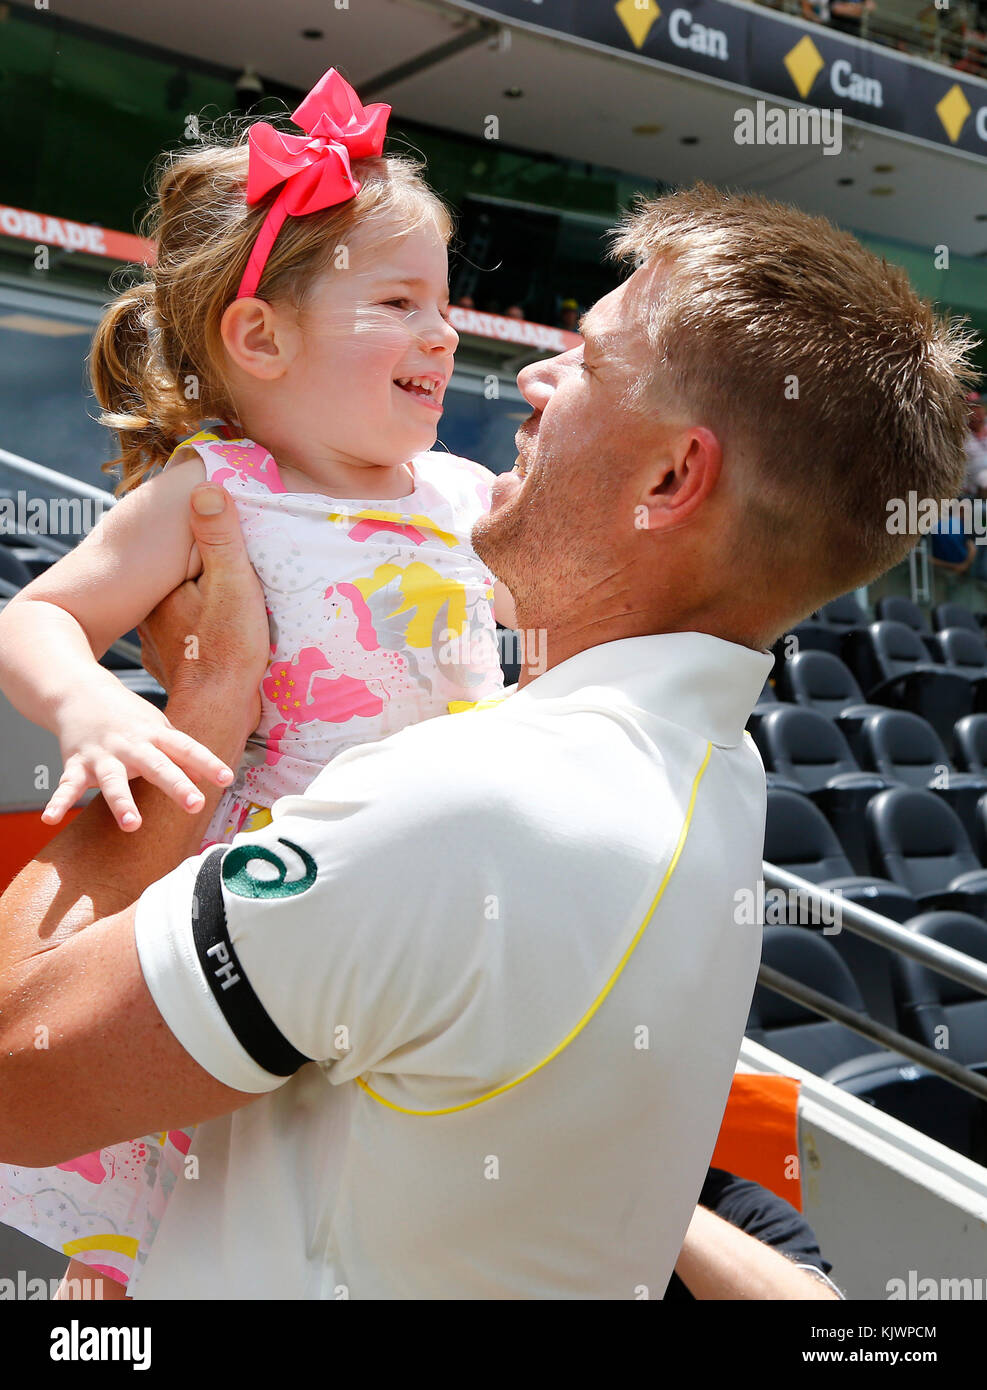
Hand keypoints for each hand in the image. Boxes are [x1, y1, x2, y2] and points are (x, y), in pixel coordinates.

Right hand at [42, 678, 234, 831]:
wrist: (78, 690)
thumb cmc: (125, 714)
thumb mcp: (158, 728)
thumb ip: (180, 754)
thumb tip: (206, 778)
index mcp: (155, 735)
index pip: (187, 748)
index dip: (208, 763)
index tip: (227, 779)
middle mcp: (131, 745)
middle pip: (157, 766)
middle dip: (176, 785)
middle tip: (195, 804)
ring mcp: (102, 755)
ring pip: (113, 781)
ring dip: (122, 802)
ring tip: (132, 824)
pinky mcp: (76, 763)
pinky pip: (67, 786)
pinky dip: (58, 802)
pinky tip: (51, 819)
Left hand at [138, 484, 268, 730]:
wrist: (220, 713)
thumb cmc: (227, 650)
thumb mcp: (233, 585)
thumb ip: (220, 538)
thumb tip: (205, 487)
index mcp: (162, 587)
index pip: (183, 551)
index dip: (206, 543)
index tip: (229, 545)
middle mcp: (152, 613)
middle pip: (183, 580)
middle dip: (206, 576)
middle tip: (236, 579)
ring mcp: (160, 644)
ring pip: (184, 610)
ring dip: (205, 607)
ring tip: (231, 608)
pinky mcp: (175, 668)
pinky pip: (189, 639)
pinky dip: (204, 635)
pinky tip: (222, 639)